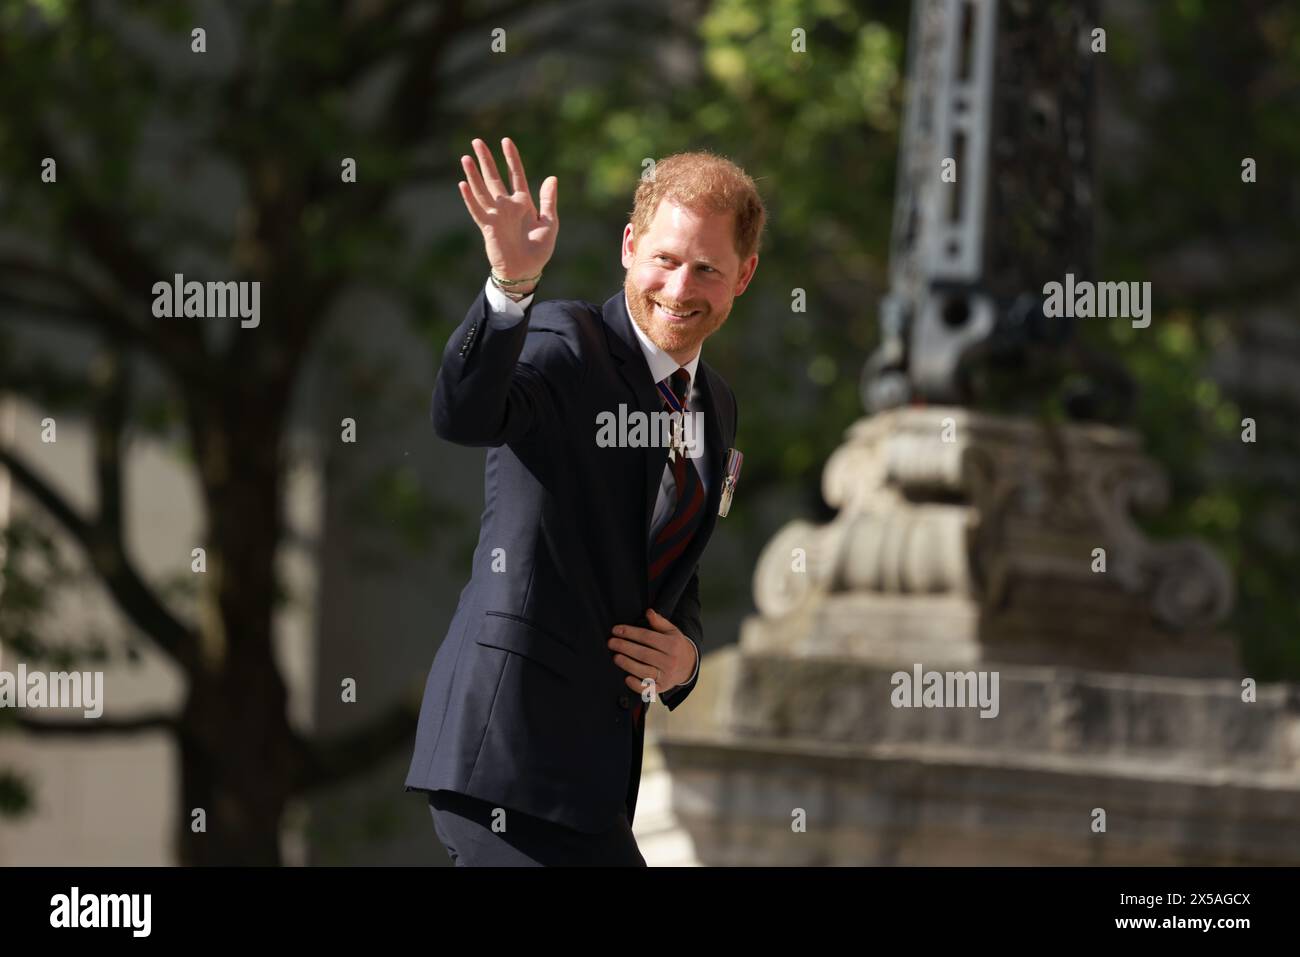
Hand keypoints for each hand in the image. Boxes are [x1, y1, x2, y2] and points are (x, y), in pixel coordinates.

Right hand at [458, 137, 557, 283]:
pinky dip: (470, 198)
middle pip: (494, 178)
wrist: (526, 271)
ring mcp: (496, 215)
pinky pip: (477, 210)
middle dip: (486, 160)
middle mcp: (507, 206)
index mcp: (523, 203)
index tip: (506, 141)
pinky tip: (463, 184)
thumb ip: (549, 201)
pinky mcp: (487, 227)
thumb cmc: (538, 250)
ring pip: (482, 190)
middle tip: (477, 141)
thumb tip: (552, 177)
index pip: (516, 175)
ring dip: (474, 174)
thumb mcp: (550, 223)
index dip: (511, 158)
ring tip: (466, 157)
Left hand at [607, 608, 697, 702]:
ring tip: (616, 657)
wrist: (688, 666)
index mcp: (672, 645)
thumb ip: (660, 622)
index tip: (616, 630)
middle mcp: (669, 661)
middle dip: (625, 647)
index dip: (630, 632)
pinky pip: (648, 689)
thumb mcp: (672, 631)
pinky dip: (636, 685)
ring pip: (644, 671)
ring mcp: (666, 676)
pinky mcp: (662, 688)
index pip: (647, 637)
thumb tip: (648, 612)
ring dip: (628, 664)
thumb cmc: (675, 646)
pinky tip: (627, 678)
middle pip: (643, 654)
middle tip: (611, 643)